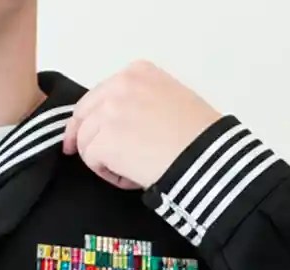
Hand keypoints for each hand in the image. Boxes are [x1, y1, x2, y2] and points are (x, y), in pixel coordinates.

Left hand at [63, 61, 222, 189]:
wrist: (206, 156)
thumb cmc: (200, 136)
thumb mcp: (172, 98)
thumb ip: (142, 100)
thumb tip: (120, 124)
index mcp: (138, 72)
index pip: (100, 94)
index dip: (93, 116)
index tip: (87, 132)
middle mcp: (120, 85)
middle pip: (84, 114)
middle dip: (82, 136)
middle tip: (84, 155)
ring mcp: (109, 111)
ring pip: (85, 140)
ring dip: (103, 159)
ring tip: (132, 170)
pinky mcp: (104, 139)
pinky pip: (92, 160)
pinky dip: (109, 174)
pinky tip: (132, 177)